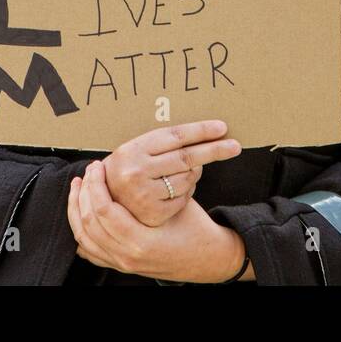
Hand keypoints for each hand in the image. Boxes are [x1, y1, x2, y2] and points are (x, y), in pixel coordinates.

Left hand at [67, 159, 249, 282]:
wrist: (210, 258)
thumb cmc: (196, 227)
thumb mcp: (176, 204)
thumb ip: (149, 189)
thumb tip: (123, 165)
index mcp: (140, 241)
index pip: (103, 209)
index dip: (96, 184)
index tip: (97, 166)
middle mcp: (127, 256)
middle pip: (88, 223)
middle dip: (83, 194)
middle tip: (87, 173)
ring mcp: (123, 264)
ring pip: (84, 237)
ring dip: (77, 210)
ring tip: (79, 189)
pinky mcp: (122, 265)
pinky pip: (91, 251)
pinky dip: (82, 232)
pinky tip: (81, 216)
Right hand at [101, 120, 240, 226]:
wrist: (105, 201)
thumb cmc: (127, 169)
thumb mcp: (136, 150)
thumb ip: (162, 142)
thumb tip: (205, 132)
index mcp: (132, 149)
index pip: (175, 136)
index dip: (201, 131)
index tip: (222, 128)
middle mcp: (136, 171)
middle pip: (186, 157)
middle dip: (214, 150)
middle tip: (235, 146)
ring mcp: (144, 194)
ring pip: (188, 177)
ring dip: (196, 172)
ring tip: (191, 168)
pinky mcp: (153, 214)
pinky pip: (184, 197)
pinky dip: (188, 190)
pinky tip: (179, 186)